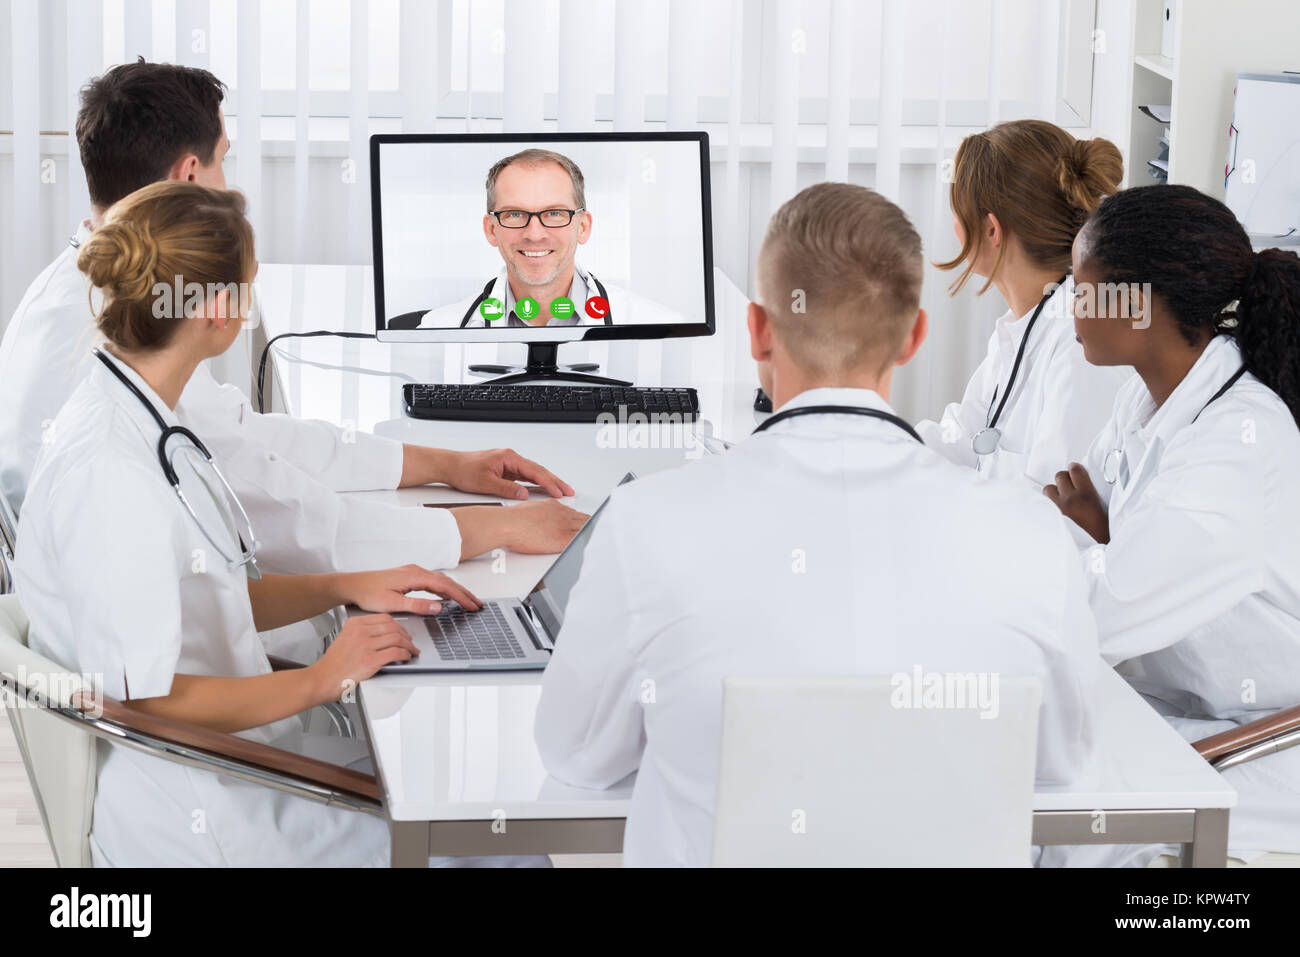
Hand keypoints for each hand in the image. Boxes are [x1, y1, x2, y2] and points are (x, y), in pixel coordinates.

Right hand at [309, 614, 420, 700]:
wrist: (322, 679)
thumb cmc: (333, 664)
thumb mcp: (345, 639)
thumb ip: (362, 633)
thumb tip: (383, 635)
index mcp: (354, 624)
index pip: (385, 618)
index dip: (399, 626)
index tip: (403, 632)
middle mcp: (360, 632)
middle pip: (393, 627)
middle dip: (406, 635)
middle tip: (410, 643)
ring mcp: (366, 645)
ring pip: (397, 638)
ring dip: (409, 646)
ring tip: (411, 651)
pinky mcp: (371, 660)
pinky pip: (396, 653)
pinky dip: (405, 655)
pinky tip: (405, 658)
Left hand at [339, 565, 482, 615]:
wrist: (352, 585)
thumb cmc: (368, 594)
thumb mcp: (392, 604)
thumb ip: (417, 605)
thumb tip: (438, 607)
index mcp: (414, 576)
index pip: (445, 586)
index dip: (461, 596)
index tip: (472, 605)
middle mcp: (415, 571)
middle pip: (447, 581)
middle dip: (464, 593)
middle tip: (477, 604)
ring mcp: (413, 572)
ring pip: (441, 580)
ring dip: (456, 590)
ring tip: (467, 600)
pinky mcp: (409, 576)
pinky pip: (433, 581)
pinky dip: (444, 588)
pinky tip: (447, 596)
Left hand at [444, 448, 574, 499]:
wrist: (450, 465)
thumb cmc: (464, 470)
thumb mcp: (485, 483)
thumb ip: (506, 489)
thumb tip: (524, 494)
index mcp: (508, 457)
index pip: (534, 471)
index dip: (549, 483)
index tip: (559, 491)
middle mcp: (511, 458)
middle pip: (538, 470)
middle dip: (554, 481)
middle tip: (568, 491)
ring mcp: (509, 464)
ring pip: (533, 473)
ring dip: (547, 482)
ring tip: (560, 491)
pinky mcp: (506, 470)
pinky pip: (525, 476)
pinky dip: (536, 483)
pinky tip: (543, 490)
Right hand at [502, 498, 590, 553]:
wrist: (510, 524)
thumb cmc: (514, 518)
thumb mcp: (530, 508)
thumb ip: (540, 512)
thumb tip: (538, 517)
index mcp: (553, 507)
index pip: (572, 513)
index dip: (578, 519)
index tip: (580, 523)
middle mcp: (562, 515)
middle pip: (583, 519)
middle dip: (587, 525)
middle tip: (593, 530)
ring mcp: (564, 527)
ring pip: (584, 528)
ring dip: (589, 533)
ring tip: (595, 538)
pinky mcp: (563, 540)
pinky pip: (580, 541)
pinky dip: (585, 543)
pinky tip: (589, 547)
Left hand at [1044, 463, 1109, 543]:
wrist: (1097, 553)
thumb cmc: (1104, 532)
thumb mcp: (1105, 508)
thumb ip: (1093, 493)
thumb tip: (1086, 484)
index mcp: (1087, 495)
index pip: (1075, 470)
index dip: (1074, 469)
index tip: (1075, 471)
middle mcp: (1071, 499)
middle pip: (1059, 476)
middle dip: (1064, 479)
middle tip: (1069, 486)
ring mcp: (1058, 509)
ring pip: (1048, 489)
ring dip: (1054, 491)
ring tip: (1061, 499)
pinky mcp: (1051, 519)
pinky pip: (1043, 504)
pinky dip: (1048, 504)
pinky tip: (1054, 510)